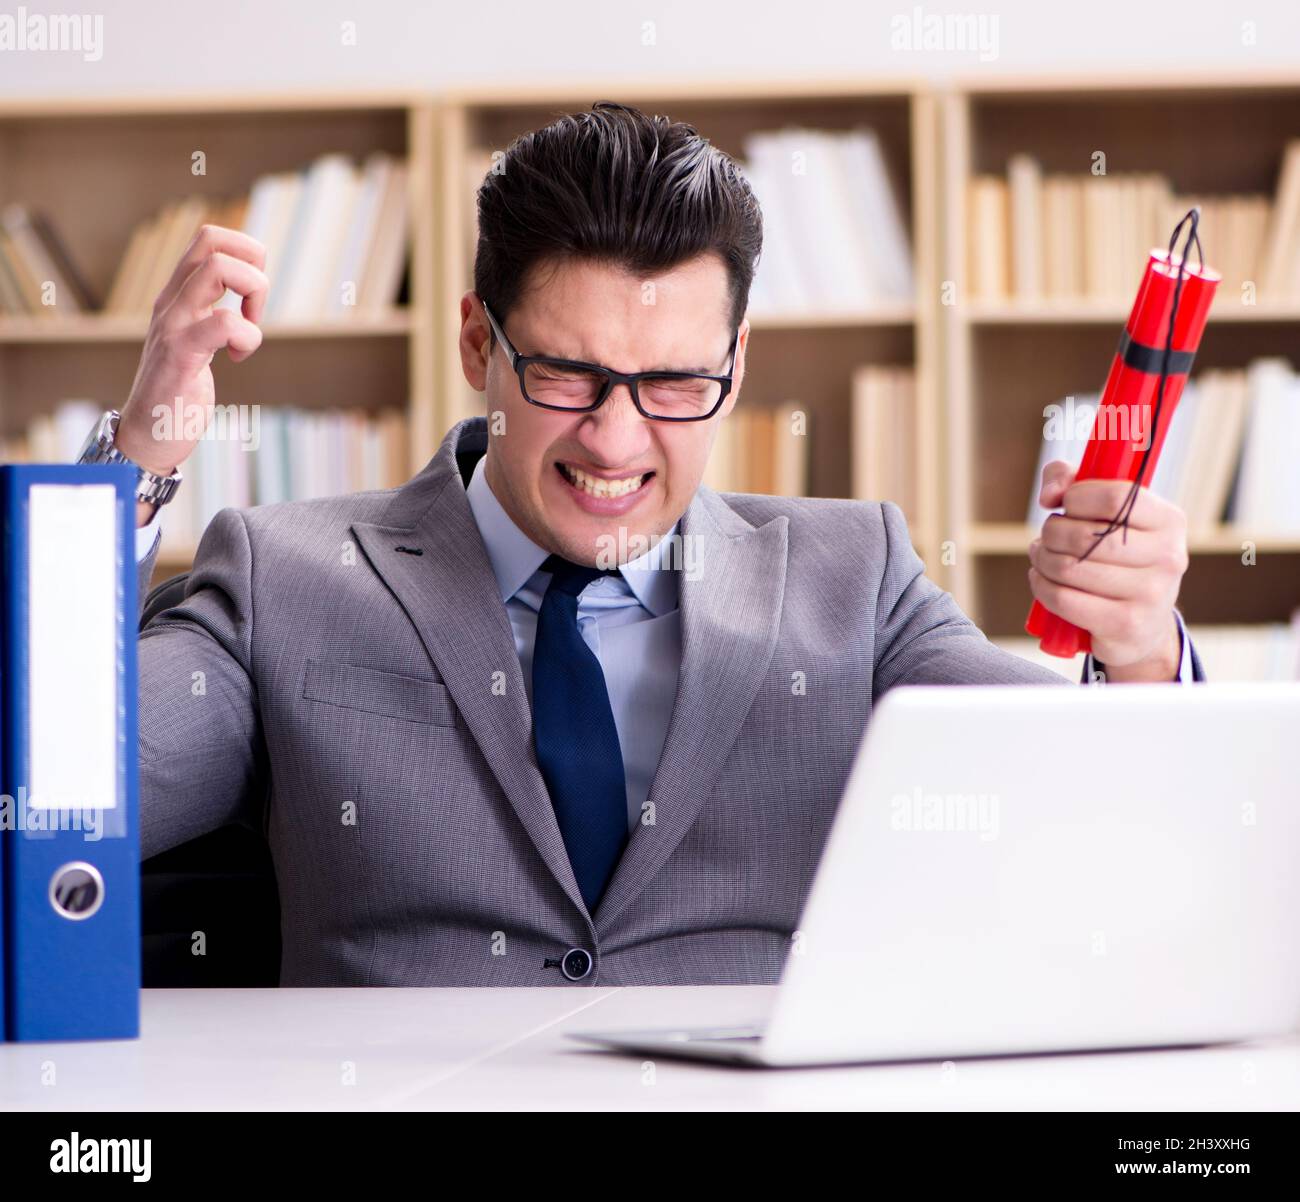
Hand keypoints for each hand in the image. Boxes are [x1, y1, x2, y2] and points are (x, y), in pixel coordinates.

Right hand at [115, 225, 268, 525]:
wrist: (147, 436)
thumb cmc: (177, 392)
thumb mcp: (195, 340)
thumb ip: (210, 313)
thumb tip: (248, 290)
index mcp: (177, 295)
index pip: (208, 237)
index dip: (244, 252)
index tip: (250, 296)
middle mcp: (172, 302)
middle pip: (212, 240)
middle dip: (254, 266)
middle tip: (254, 310)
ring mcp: (174, 325)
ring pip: (219, 269)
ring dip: (254, 294)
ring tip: (248, 331)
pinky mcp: (181, 354)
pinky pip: (225, 323)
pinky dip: (248, 337)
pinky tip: (238, 357)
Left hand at [1028, 460, 1187, 676]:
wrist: (1143, 625)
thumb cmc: (1117, 556)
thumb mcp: (1104, 511)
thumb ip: (1070, 480)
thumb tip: (1050, 494)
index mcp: (1169, 521)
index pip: (1116, 498)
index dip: (1077, 497)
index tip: (1066, 505)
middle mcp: (1168, 557)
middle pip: (1084, 536)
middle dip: (1051, 533)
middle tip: (1047, 537)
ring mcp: (1150, 594)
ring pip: (1068, 568)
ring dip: (1042, 560)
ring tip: (1043, 557)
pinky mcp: (1126, 625)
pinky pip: (1064, 599)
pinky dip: (1041, 586)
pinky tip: (1043, 580)